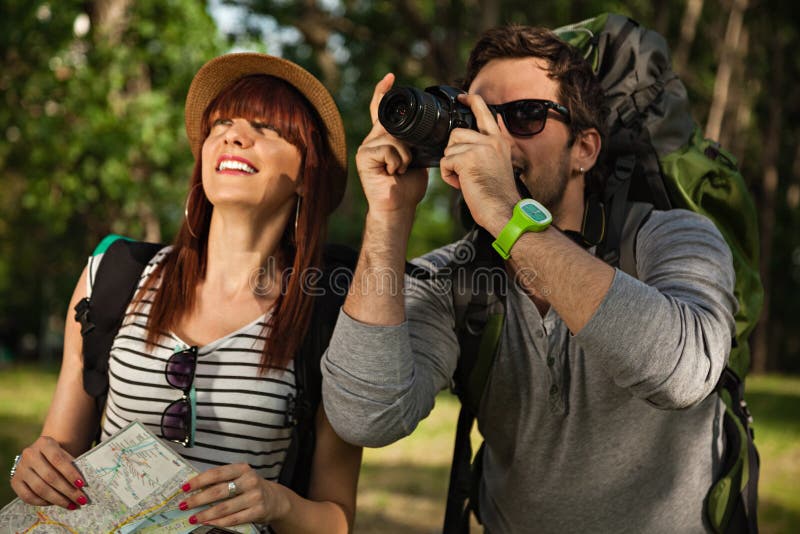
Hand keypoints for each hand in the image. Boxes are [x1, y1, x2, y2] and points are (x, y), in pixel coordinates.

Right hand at [10, 436, 88, 509]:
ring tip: (71, 504)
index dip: (70, 473)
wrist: (39, 455)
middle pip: (49, 476)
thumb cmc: (57, 456)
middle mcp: (29, 454)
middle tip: (80, 499)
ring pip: (39, 488)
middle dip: (67, 490)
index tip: (82, 484)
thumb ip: (72, 465)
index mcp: (44, 443)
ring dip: (57, 499)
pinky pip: (28, 496)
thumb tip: (81, 486)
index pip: (58, 460)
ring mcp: (20, 468)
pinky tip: (55, 504)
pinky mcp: (14, 481)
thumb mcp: (65, 453)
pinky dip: (43, 502)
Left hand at [180, 463, 288, 526]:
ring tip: (193, 518)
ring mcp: (255, 496)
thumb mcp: (238, 478)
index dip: (199, 481)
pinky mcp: (258, 511)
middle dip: (197, 500)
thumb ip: (221, 480)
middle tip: (183, 505)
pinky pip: (234, 519)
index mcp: (242, 468)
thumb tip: (193, 487)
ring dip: (205, 514)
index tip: (184, 488)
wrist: (274, 499)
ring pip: (224, 508)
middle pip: (218, 491)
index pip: (216, 473)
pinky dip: (219, 522)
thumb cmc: (249, 487)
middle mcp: (249, 481)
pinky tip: (208, 523)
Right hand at [355, 73, 427, 219]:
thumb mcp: (417, 158)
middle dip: (407, 143)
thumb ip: (415, 141)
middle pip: (393, 124)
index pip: (382, 110)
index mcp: (384, 139)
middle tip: (405, 164)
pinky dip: (397, 162)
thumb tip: (426, 129)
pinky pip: (388, 149)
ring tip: (400, 171)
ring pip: (393, 137)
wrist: (398, 207)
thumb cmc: (408, 187)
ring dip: (405, 156)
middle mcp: (372, 140)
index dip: (384, 92)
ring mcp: (366, 147)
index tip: (391, 77)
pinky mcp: (363, 156)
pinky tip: (392, 174)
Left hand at [440, 93, 520, 234]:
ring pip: (449, 149)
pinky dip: (448, 176)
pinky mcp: (468, 158)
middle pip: (456, 133)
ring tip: (466, 180)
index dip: (471, 101)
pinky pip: (445, 162)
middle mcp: (492, 140)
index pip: (484, 112)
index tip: (463, 97)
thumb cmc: (497, 195)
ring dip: (451, 166)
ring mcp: (481, 148)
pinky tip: (462, 184)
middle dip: (453, 152)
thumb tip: (461, 141)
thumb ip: (484, 149)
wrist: (504, 211)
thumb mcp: (495, 164)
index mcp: (499, 140)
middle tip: (465, 171)